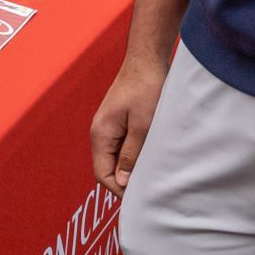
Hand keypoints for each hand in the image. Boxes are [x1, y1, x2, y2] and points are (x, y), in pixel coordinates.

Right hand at [90, 52, 167, 195]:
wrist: (147, 58)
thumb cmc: (146, 87)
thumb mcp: (143, 125)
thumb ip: (131, 155)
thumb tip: (122, 182)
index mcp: (101, 134)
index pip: (103, 174)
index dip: (119, 189)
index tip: (141, 197)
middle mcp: (101, 132)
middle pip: (108, 168)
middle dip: (126, 180)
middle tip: (150, 189)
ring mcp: (110, 126)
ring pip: (117, 157)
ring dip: (132, 166)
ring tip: (153, 172)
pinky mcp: (120, 120)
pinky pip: (124, 145)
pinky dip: (135, 153)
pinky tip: (152, 154)